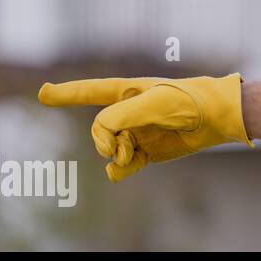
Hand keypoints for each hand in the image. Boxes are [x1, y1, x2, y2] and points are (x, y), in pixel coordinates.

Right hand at [38, 74, 253, 181]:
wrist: (217, 118)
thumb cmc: (187, 101)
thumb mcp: (150, 103)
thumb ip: (118, 117)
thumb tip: (104, 139)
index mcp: (127, 91)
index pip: (89, 91)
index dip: (66, 93)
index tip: (43, 93)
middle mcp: (129, 112)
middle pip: (99, 130)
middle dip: (102, 140)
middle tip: (116, 145)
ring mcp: (137, 132)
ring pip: (110, 150)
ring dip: (115, 155)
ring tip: (130, 153)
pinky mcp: (148, 151)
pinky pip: (124, 165)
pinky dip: (120, 170)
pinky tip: (120, 169)